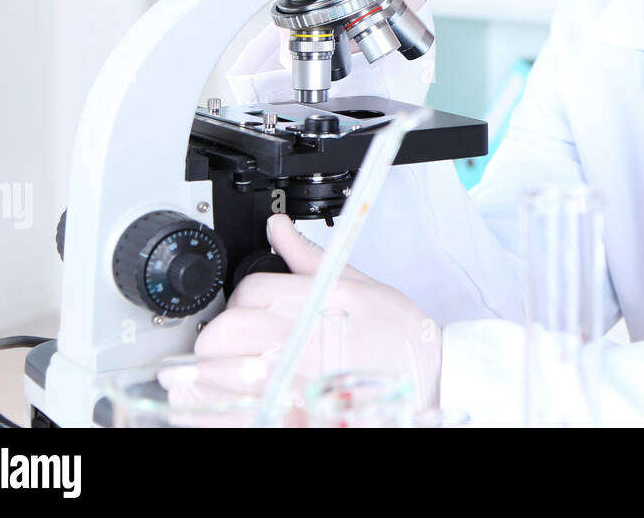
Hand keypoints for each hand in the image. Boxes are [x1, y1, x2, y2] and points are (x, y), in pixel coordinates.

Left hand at [192, 214, 442, 418]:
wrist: (429, 380)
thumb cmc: (399, 338)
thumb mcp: (360, 285)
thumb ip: (308, 258)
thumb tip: (279, 228)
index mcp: (313, 302)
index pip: (249, 290)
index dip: (245, 298)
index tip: (252, 310)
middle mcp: (298, 340)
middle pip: (223, 332)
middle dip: (222, 336)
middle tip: (237, 344)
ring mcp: (290, 383)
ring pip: (217, 374)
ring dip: (213, 373)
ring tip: (229, 374)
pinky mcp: (287, 414)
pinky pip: (230, 413)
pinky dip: (215, 409)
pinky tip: (225, 401)